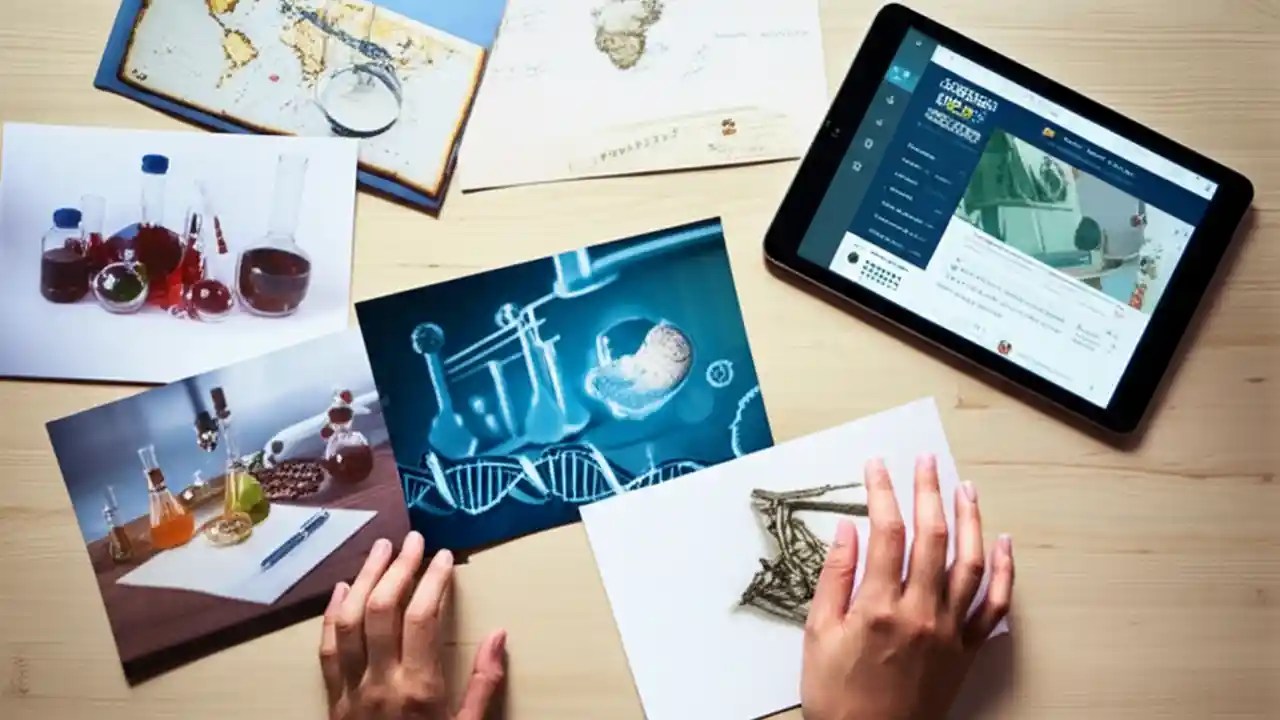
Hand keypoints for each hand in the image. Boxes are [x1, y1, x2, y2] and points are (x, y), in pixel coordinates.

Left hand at [320, 532, 506, 719]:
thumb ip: (485, 685)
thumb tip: (500, 635)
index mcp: (419, 690)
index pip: (422, 617)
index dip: (432, 580)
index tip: (444, 556)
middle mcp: (380, 684)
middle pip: (382, 609)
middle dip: (399, 568)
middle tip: (414, 540)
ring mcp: (351, 692)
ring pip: (348, 621)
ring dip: (365, 579)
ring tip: (381, 549)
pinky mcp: (333, 701)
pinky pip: (326, 650)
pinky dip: (332, 614)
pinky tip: (343, 589)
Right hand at [801, 455, 1013, 719]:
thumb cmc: (837, 697)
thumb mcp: (818, 635)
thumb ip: (836, 578)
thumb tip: (848, 530)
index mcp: (878, 608)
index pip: (886, 532)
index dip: (882, 492)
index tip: (877, 467)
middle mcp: (921, 614)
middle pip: (932, 537)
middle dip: (928, 491)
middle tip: (925, 461)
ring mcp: (950, 632)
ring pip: (970, 563)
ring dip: (970, 519)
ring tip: (964, 487)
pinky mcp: (967, 651)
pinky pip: (996, 605)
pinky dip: (1004, 571)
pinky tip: (1002, 543)